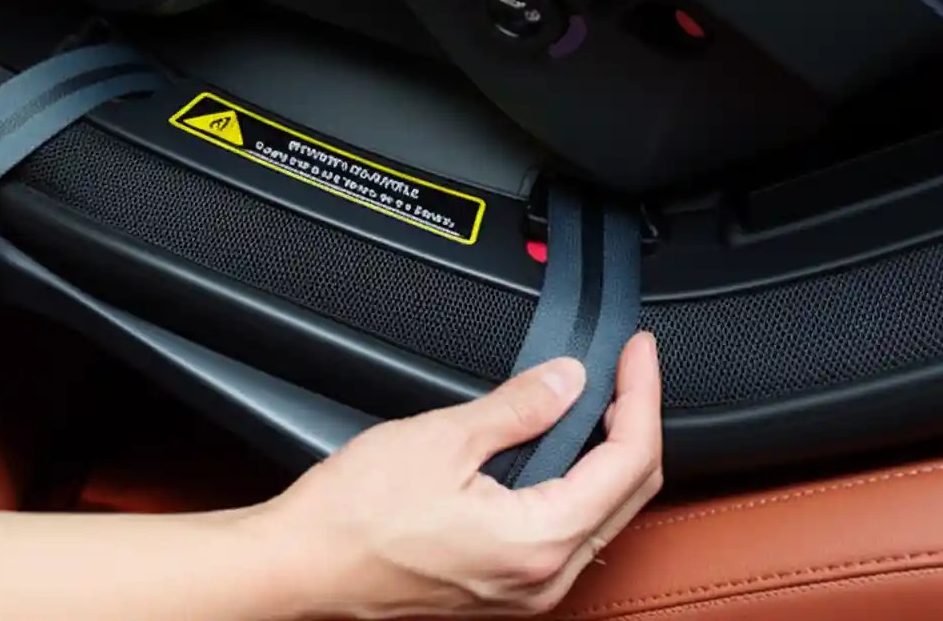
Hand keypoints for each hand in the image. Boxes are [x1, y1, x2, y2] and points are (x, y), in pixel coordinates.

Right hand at [261, 332, 662, 618]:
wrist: (301, 566)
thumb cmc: (353, 517)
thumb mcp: (440, 439)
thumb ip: (517, 407)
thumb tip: (567, 381)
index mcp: (539, 541)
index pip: (628, 460)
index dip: (641, 394)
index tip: (636, 352)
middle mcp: (544, 577)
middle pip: (629, 493)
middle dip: (636, 422)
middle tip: (626, 368)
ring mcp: (526, 590)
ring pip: (604, 517)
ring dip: (610, 456)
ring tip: (601, 401)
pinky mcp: (504, 590)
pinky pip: (569, 535)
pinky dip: (579, 487)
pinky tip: (561, 453)